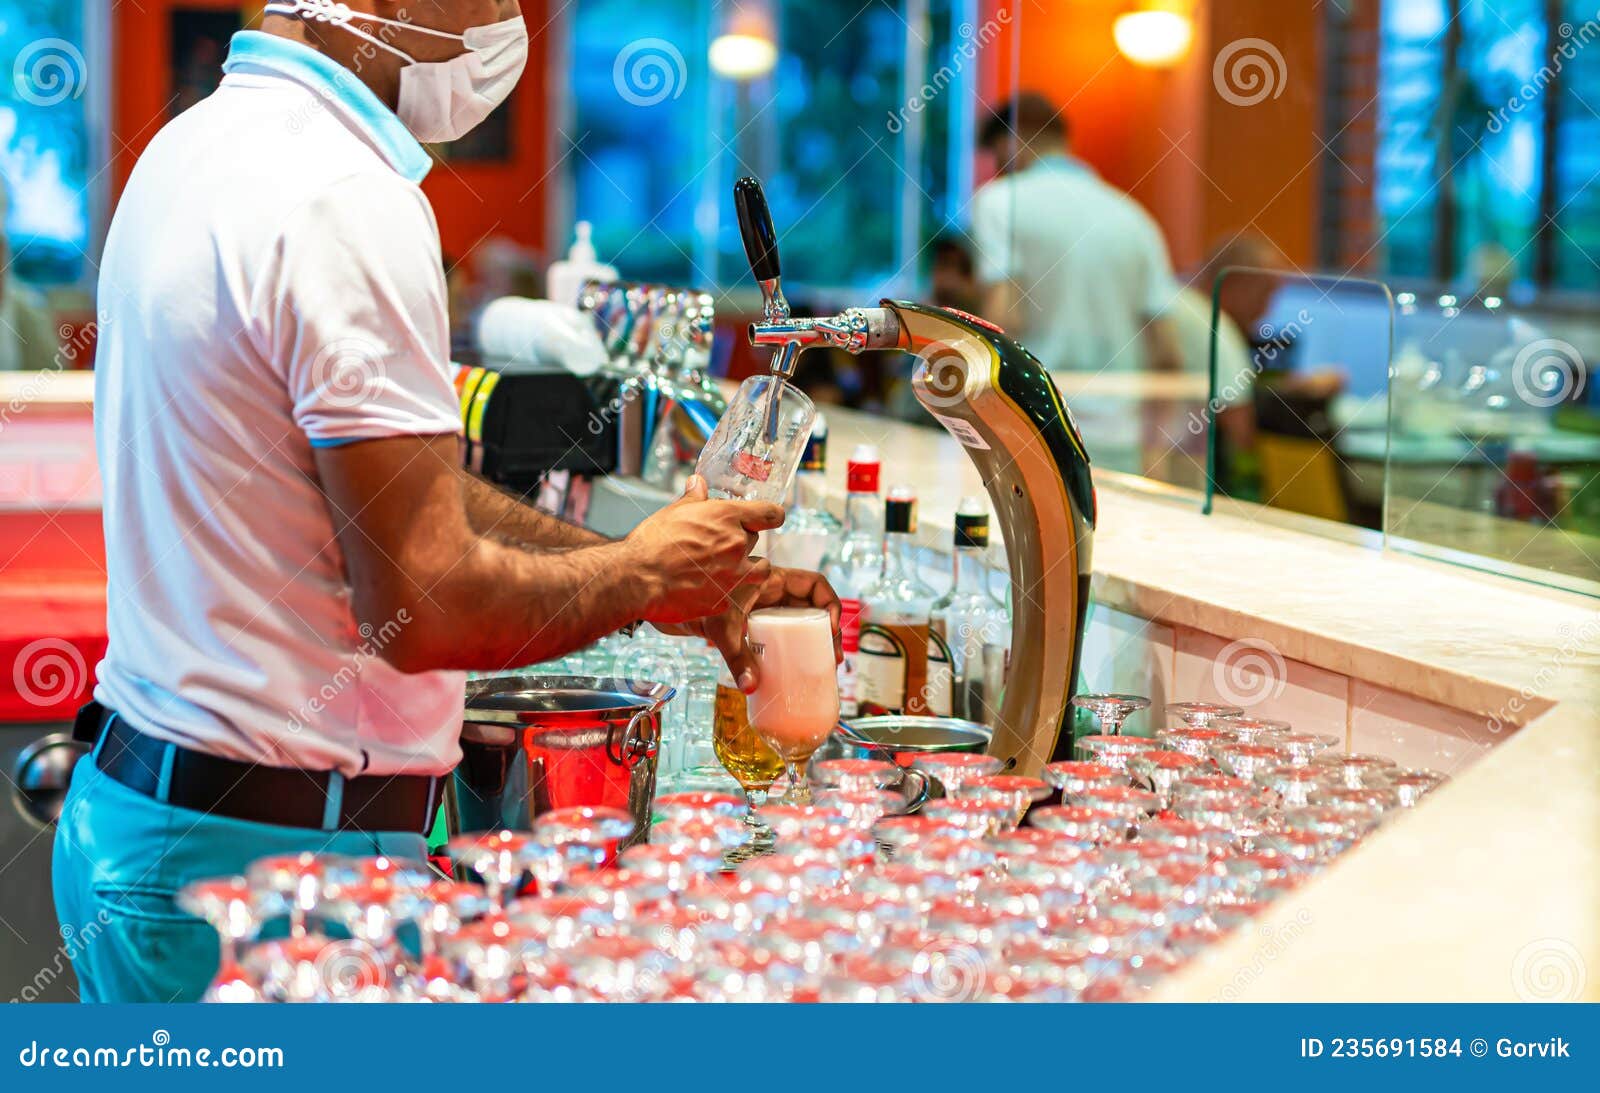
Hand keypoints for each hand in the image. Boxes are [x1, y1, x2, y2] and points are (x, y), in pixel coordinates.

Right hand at [625, 476, 783, 624]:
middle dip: (741, 541)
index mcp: (727, 518)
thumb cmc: (652, 543)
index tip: (768, 518)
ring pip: (760, 570)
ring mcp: (734, 576)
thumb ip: (693, 498)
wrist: (637, 580)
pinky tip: (707, 588)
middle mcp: (737, 545)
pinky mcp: (725, 601)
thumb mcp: (673, 512)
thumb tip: (698, 483)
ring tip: (729, 568)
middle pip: (754, 540)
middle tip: (720, 544)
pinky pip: (736, 595)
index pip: (770, 514)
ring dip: (749, 568)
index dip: (770, 515)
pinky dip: (726, 591)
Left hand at [696, 567, 841, 693]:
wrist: (675, 607)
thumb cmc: (698, 603)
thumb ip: (736, 656)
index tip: (830, 628)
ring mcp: (768, 610)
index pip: (814, 583)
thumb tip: (750, 687)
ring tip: (825, 666)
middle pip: (814, 607)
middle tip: (833, 657)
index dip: (829, 602)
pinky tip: (799, 668)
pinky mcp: (759, 626)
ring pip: (802, 621)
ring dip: (817, 640)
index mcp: (772, 580)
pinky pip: (786, 634)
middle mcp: (774, 594)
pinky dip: (796, 647)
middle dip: (828, 630)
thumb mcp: (722, 627)